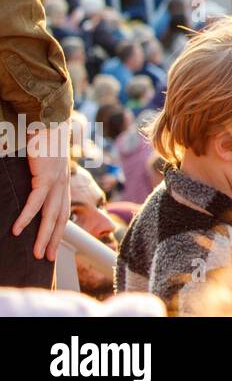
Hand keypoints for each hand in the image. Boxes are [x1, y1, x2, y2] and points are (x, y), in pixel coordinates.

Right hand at [13, 124, 70, 260]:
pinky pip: (36, 201)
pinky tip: (18, 230)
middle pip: (60, 219)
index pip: (63, 213)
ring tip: (35, 252)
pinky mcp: (46, 176)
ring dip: (43, 236)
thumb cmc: (44, 142)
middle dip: (53, 241)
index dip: (59, 231)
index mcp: (63, 184)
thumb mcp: (44, 166)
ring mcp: (57, 181)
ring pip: (51, 215)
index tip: (52, 247)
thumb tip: (31, 193)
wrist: (49, 122)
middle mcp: (63, 185)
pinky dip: (27, 217)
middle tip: (45, 258)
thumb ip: (40, 181)